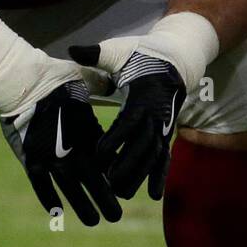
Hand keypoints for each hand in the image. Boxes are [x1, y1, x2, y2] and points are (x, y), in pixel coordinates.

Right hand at [1, 79, 121, 226]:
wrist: (23, 82)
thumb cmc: (54, 78)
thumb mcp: (83, 80)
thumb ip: (98, 86)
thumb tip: (112, 81)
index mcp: (87, 131)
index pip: (105, 161)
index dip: (113, 177)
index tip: (122, 190)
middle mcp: (72, 149)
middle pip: (93, 181)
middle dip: (105, 200)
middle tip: (116, 216)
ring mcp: (50, 157)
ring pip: (70, 189)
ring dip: (82, 206)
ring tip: (93, 221)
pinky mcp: (30, 159)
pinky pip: (40, 185)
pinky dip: (49, 199)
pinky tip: (56, 213)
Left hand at [69, 39, 186, 199]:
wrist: (174, 59)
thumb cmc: (139, 55)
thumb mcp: (118, 50)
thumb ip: (96, 54)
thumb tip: (72, 50)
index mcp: (142, 95)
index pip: (128, 121)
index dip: (115, 139)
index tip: (99, 154)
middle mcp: (156, 114)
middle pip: (141, 145)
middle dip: (125, 165)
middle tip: (108, 183)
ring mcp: (163, 126)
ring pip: (152, 156)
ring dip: (139, 176)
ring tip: (121, 194)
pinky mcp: (166, 133)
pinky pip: (164, 158)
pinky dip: (159, 176)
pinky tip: (154, 195)